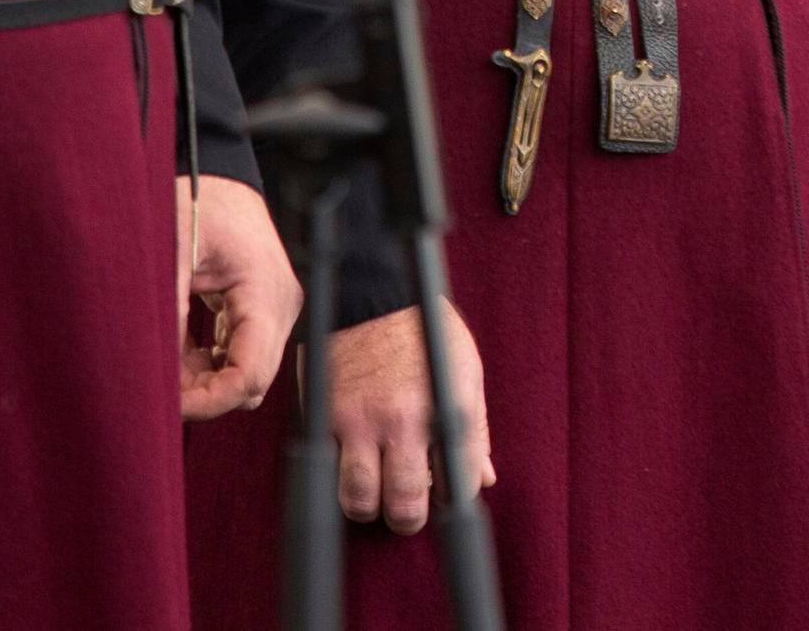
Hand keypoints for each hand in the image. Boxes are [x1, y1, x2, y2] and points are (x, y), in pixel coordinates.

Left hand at [180, 175, 302, 418]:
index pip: (249, 375)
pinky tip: (176, 348)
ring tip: (162, 363)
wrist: (217, 171)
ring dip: (203, 380)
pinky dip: (206, 363)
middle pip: (251, 382)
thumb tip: (151, 363)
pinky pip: (237, 355)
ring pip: (244, 374)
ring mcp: (273, 310)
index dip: (209, 401)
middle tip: (157, 387)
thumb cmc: (201, 197)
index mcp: (265, 292)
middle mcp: (279, 307)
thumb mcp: (174, 248)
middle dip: (204, 395)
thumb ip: (168, 307)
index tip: (167, 405)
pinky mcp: (259, 310)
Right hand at [331, 304, 495, 530]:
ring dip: (368, 506)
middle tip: (407, 509)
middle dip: (408, 518)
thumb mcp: (463, 370)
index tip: (445, 497)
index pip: (457, 485)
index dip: (452, 501)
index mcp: (446, 409)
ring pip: (358, 500)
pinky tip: (350, 466)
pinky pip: (326, 471)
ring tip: (376, 493)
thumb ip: (474, 428)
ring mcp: (360, 422)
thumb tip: (483, 477)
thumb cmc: (423, 329)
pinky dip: (337, 479)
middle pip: (404, 505)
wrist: (370, 291)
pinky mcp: (325, 417)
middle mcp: (404, 421)